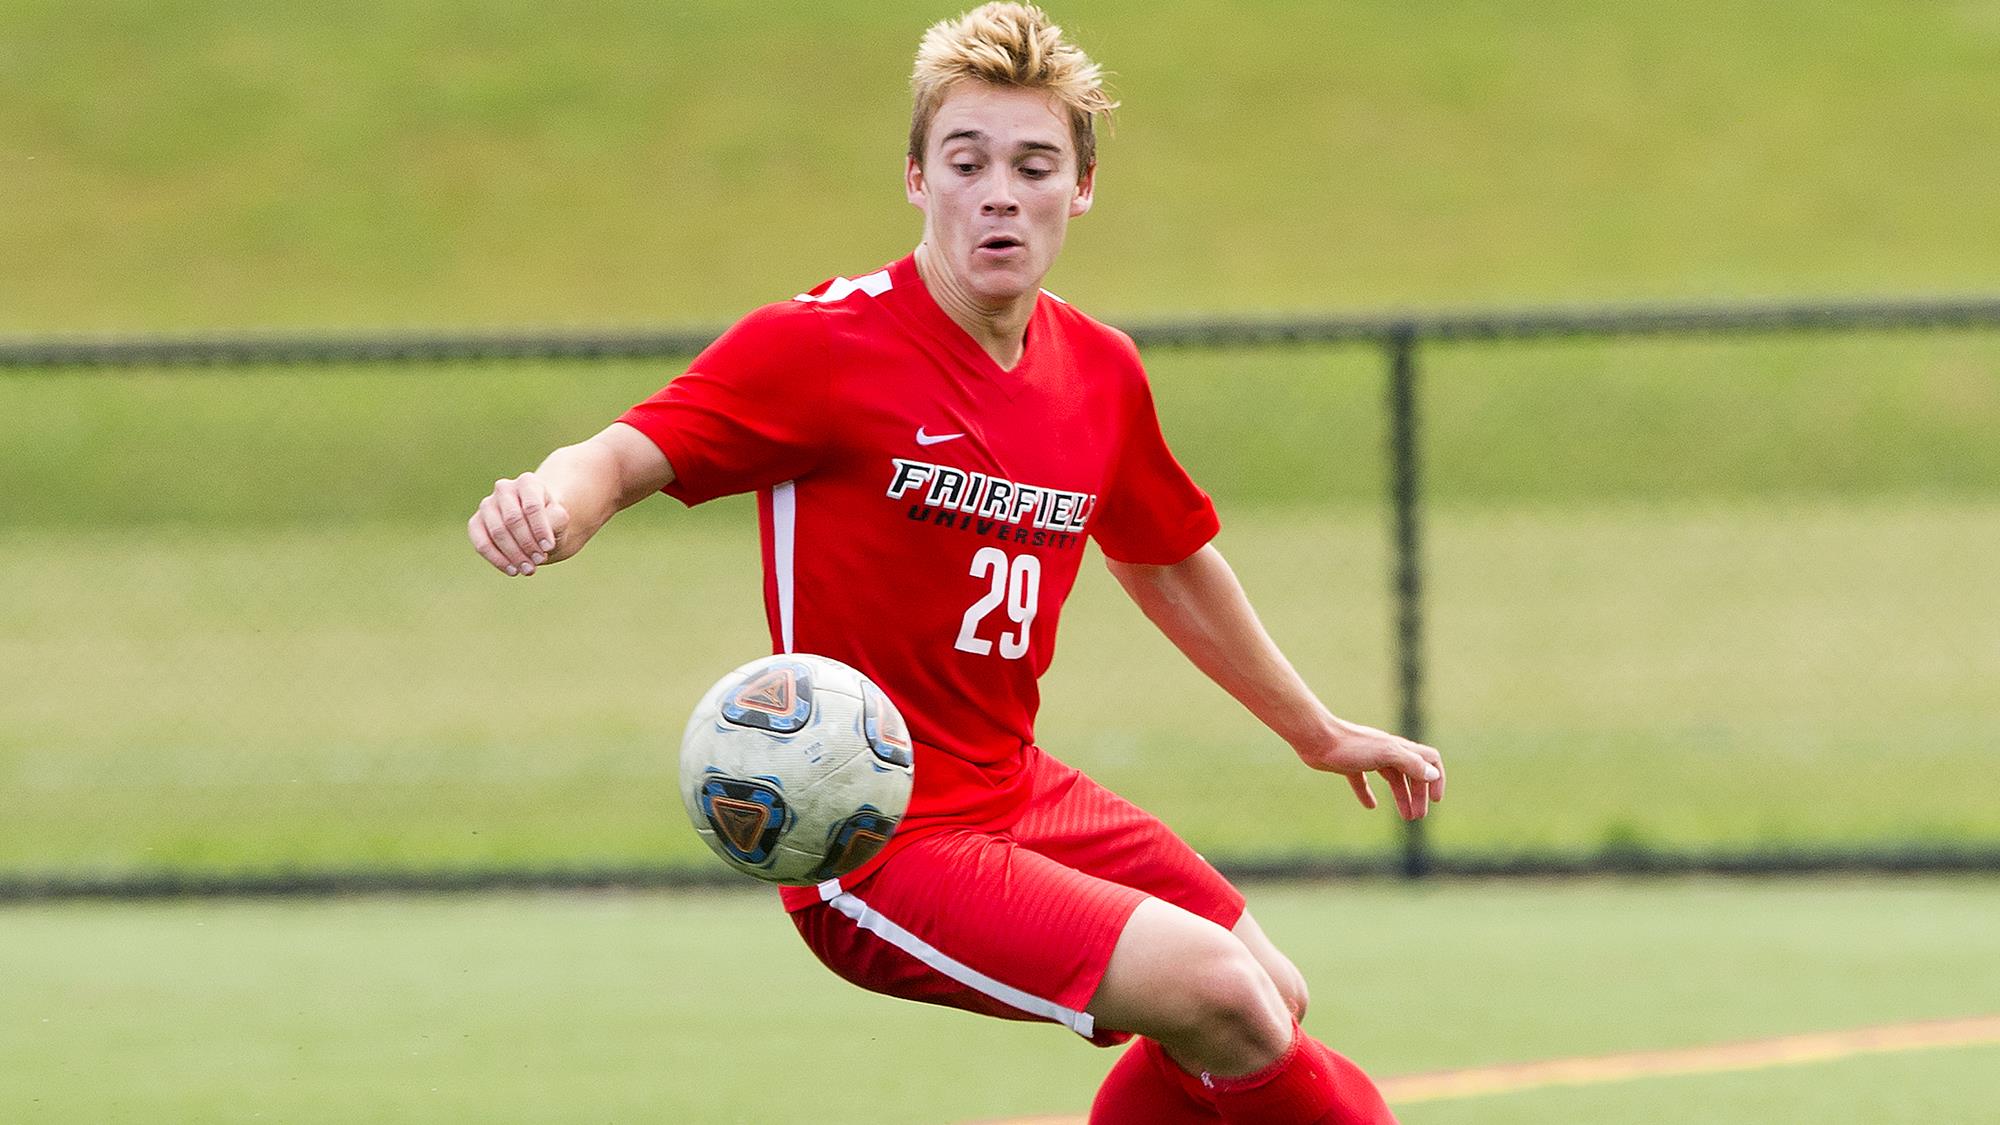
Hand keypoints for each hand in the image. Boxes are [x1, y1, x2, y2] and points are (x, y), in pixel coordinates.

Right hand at [468, 471, 570, 575]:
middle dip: (527, 544)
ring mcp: (487, 505)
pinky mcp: (475, 523)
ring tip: (529, 569)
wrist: (537, 524)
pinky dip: (497, 560)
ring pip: (497, 532)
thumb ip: (555, 522)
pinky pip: (482, 543)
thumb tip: (543, 540)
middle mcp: (504, 489)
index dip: (540, 529)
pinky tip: (513, 571)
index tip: (549, 548)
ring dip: (514, 554)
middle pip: (513, 519)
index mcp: (527, 482)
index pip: (532, 506)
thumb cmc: (551, 520)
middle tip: (540, 561)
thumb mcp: (560, 519)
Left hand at [1294, 718, 1445, 820]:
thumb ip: (1410, 763)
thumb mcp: (1386, 755)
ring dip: (1401, 797)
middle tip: (1417, 816)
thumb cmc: (1350, 746)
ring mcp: (1368, 758)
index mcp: (1398, 748)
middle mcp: (1386, 752)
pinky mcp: (1349, 766)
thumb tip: (1432, 775)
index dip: (1437, 779)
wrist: (1316, 738)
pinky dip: (1368, 793)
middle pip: (1411, 774)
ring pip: (1392, 779)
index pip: (1429, 760)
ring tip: (1405, 817)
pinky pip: (1363, 781)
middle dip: (1418, 795)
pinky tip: (1369, 806)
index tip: (1436, 800)